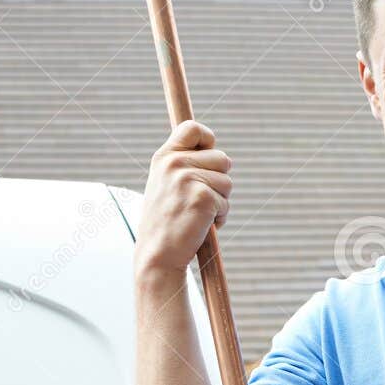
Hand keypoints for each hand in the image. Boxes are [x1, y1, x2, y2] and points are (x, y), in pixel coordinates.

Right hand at [134, 119, 232, 277]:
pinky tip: (201, 226)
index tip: (209, 156)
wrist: (157, 255)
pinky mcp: (202, 197)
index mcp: (164, 158)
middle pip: (222, 159)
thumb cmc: (165, 224)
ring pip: (227, 182)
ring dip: (220, 202)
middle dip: (219, 182)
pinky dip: (220, 218)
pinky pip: (226, 203)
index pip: (194, 129)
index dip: (209, 140)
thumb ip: (185, 167)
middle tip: (200, 201)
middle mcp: (174, 163)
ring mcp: (188, 179)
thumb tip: (220, 158)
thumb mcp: (166, 186)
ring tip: (198, 216)